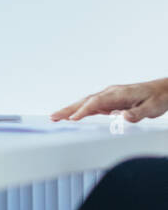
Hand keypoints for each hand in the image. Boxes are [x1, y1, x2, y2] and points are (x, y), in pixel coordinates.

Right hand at [51, 78, 167, 122]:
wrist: (164, 91)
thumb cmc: (158, 98)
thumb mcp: (152, 107)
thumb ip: (136, 113)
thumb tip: (123, 117)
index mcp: (118, 93)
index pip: (96, 102)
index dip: (83, 110)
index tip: (72, 118)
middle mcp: (111, 93)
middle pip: (85, 101)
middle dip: (68, 109)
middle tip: (53, 117)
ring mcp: (109, 97)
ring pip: (86, 103)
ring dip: (71, 110)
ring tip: (56, 117)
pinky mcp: (111, 102)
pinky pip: (92, 106)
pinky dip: (80, 111)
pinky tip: (73, 116)